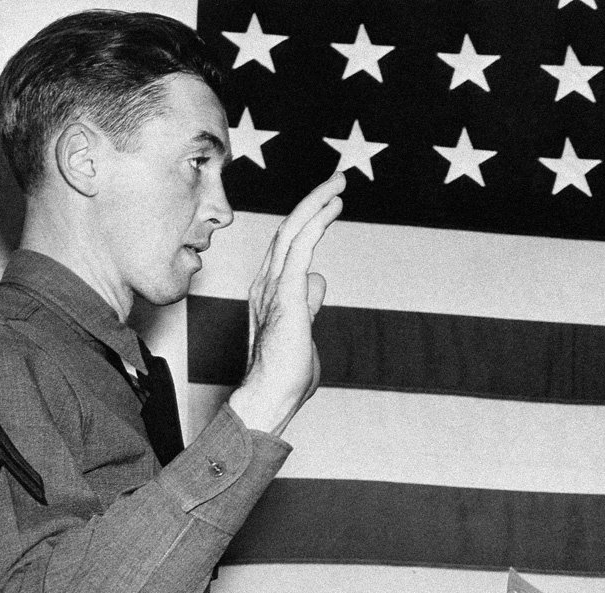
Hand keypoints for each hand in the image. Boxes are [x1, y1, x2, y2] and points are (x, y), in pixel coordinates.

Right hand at [229, 172, 345, 435]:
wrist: (269, 400)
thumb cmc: (283, 376)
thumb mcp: (302, 331)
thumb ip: (309, 304)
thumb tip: (319, 281)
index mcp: (270, 292)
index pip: (289, 247)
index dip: (308, 221)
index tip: (331, 204)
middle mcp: (266, 283)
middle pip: (289, 230)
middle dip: (313, 202)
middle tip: (337, 181)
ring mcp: (273, 287)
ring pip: (293, 230)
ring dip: (317, 204)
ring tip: (338, 185)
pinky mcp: (285, 294)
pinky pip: (300, 247)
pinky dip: (316, 222)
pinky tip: (332, 206)